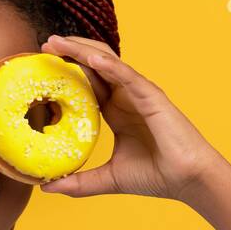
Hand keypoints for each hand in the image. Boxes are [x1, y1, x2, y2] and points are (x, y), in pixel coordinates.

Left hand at [38, 35, 224, 200]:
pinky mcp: (152, 96)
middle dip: (69, 52)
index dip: (66, 70)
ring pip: (108, 62)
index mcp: (116, 110)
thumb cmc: (156, 176)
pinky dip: (109, 65)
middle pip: (94, 65)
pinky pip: (127, 75)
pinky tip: (89, 57)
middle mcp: (126, 97)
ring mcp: (139, 93)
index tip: (41, 65)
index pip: (87, 82)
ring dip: (81, 50)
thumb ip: (79, 183)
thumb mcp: (108, 179)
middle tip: (44, 45)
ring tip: (57, 42)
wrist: (188, 180)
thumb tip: (47, 187)